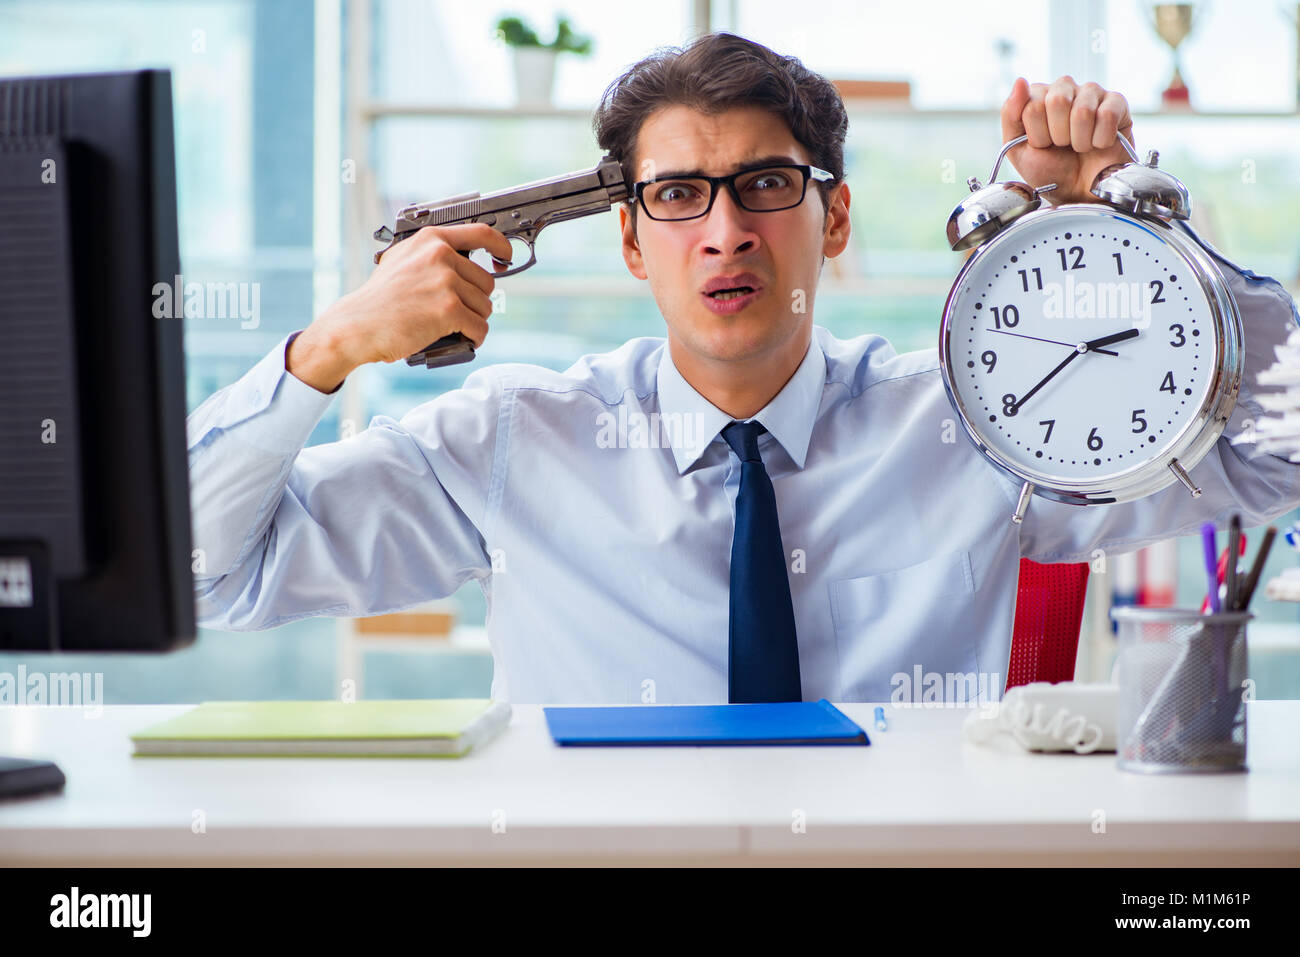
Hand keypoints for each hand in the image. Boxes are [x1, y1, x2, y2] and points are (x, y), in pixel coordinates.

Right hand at [288, 223, 513, 392]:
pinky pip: (479, 327)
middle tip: (455, 311)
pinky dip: (475, 337)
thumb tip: (463, 257)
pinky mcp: (448, 310)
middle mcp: (441, 256)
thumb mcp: (401, 259)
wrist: (358, 324)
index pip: (483, 233)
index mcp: (432, 240)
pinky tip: (463, 339)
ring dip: (473, 320)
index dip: (501, 247)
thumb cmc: (379, 298)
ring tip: (451, 326)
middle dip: (476, 300)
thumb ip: (430, 253)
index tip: (505, 259)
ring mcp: (446, 282)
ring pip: (485, 307)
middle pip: (486, 282)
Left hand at [1000, 76, 1133, 204]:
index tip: (1043, 145)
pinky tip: (1099, 143)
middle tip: (1063, 146)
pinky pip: (1107, 115)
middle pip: (1057, 100)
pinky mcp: (1117, 103)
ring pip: (1083, 110)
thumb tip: (1020, 81)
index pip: (1032, 105)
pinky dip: (1101, 139)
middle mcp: (1064, 88)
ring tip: (1080, 147)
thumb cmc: (1049, 170)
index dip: (1037, 135)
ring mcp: (1091, 93)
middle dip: (1058, 136)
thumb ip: (1010, 115)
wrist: (1078, 192)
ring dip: (1080, 140)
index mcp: (1038, 96)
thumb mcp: (1017, 149)